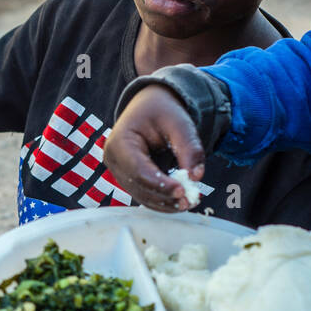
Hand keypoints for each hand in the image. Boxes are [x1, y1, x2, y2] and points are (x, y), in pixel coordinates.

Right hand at [104, 85, 205, 211]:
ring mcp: (119, 172)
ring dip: (165, 203)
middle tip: (190, 202)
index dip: (161, 185)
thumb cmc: (162, 111)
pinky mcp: (128, 179)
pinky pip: (144, 194)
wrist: (150, 107)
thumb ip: (189, 148)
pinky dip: (162, 201)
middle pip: (139, 187)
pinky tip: (180, 201)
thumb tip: (196, 177)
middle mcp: (114, 160)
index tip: (183, 191)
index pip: (139, 170)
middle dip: (165, 197)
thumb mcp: (179, 124)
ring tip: (189, 203)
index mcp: (120, 142)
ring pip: (141, 195)